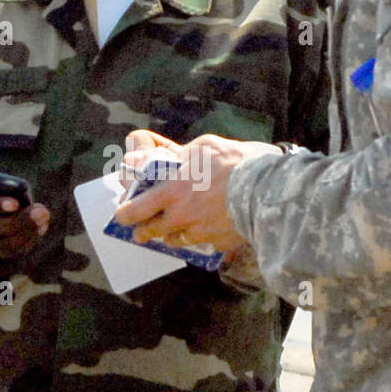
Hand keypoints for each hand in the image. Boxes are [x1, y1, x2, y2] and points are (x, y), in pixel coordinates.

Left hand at [114, 133, 264, 254]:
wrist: (267, 190)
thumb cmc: (235, 163)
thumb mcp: (203, 147)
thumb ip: (178, 155)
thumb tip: (160, 156)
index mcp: (171, 192)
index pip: (135, 210)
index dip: (125, 215)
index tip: (123, 215)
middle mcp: (180, 217)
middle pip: (151, 232)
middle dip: (143, 232)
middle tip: (141, 231)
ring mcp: (199, 233)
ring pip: (175, 240)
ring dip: (172, 235)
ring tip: (176, 228)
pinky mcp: (218, 243)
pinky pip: (203, 243)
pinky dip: (201, 238)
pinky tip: (207, 230)